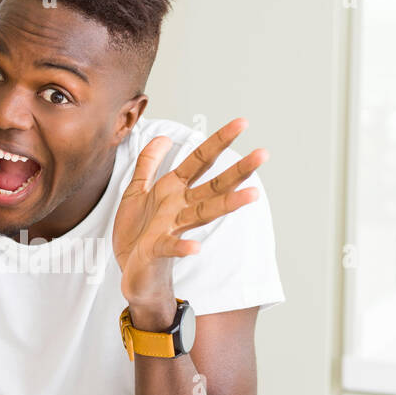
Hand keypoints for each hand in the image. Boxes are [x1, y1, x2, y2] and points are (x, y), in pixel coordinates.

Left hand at [112, 118, 267, 327]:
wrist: (132, 272)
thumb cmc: (137, 233)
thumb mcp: (137, 191)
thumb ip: (148, 164)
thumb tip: (163, 136)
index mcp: (174, 190)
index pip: (200, 160)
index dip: (219, 141)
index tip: (243, 123)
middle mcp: (180, 207)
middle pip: (214, 185)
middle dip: (238, 170)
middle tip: (264, 154)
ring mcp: (172, 229)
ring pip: (203, 213)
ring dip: (227, 204)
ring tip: (251, 195)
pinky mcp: (157, 250)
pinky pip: (171, 247)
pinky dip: (183, 248)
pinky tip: (196, 247)